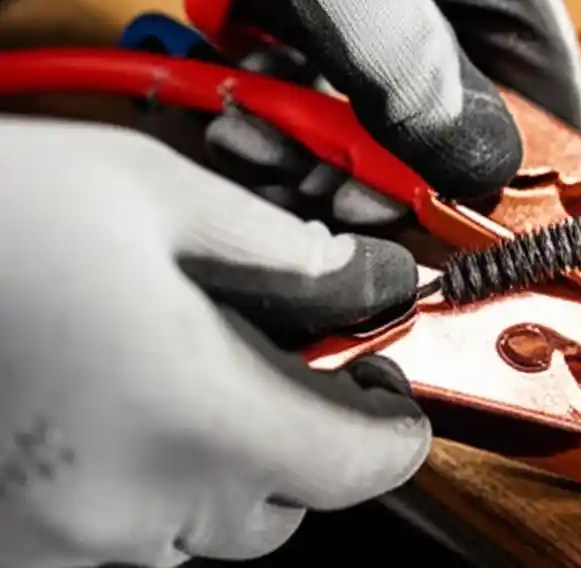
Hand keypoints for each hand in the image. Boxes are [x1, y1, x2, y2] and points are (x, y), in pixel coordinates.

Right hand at [0, 116, 431, 567]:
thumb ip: (286, 252)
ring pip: (200, 530)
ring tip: (193, 373)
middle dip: (308, 440)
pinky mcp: (8, 538)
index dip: (394, 428)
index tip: (392, 394)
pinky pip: (117, 534)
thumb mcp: (154, 195)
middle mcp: (124, 503)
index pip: (355, 466)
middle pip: (283, 508)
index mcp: (185, 414)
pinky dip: (145, 482)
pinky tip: (117, 404)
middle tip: (298, 363)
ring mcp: (54, 536)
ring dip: (226, 464)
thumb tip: (366, 280)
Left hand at [31, 0, 580, 200]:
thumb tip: (482, 173)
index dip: (528, 162)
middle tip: (343, 202)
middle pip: (448, 94)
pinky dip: (274, 90)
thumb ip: (418, 88)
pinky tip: (233, 97)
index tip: (485, 229)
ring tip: (262, 147)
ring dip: (319, 134)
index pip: (545, 76)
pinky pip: (306, 56)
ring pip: (368, 84)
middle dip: (394, 160)